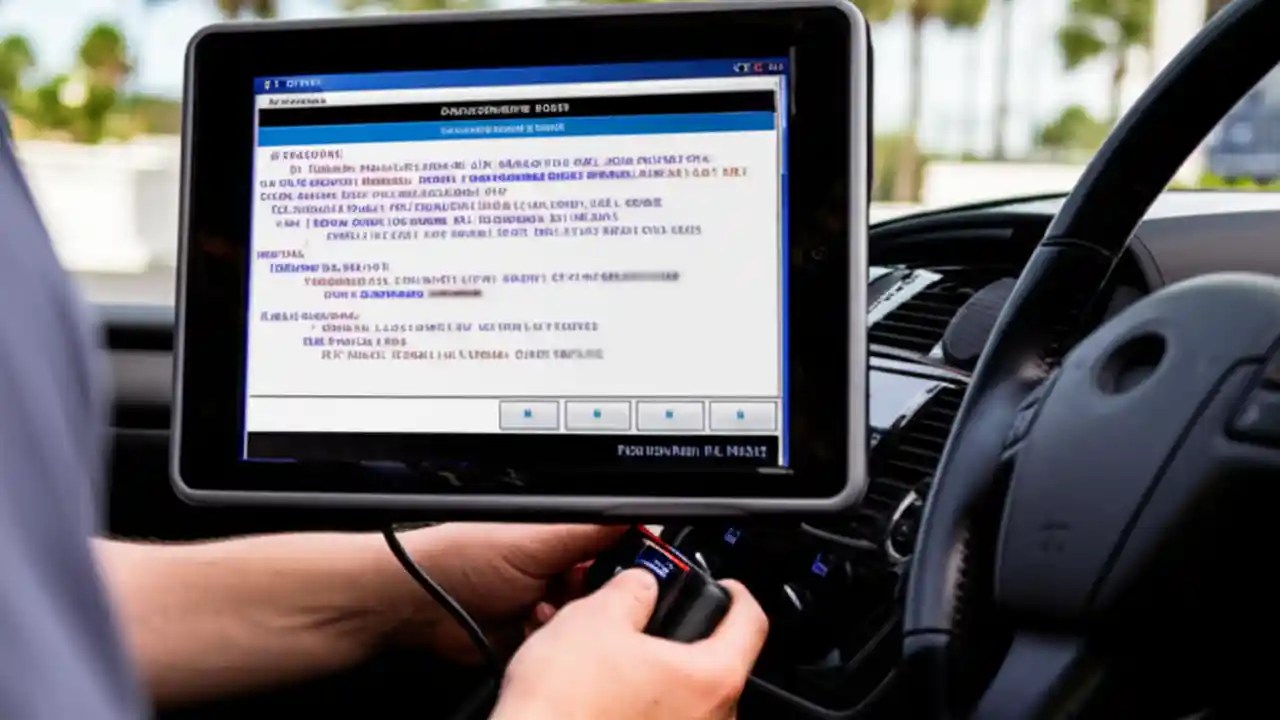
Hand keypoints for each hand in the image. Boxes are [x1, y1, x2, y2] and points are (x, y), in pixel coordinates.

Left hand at [388, 523, 624, 661]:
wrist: (418, 605)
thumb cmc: (465, 557)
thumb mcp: (536, 538)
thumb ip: (589, 530)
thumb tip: (636, 514)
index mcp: (564, 538)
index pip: (618, 546)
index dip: (634, 560)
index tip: (644, 573)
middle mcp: (560, 572)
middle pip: (610, 589)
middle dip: (605, 597)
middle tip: (590, 595)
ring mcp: (548, 609)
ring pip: (591, 623)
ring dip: (578, 623)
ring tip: (549, 610)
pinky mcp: (535, 643)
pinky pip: (566, 651)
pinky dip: (559, 647)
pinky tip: (539, 632)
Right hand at [491, 569, 768, 719]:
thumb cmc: (565, 705)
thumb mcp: (596, 617)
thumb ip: (632, 591)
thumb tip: (640, 585)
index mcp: (711, 680)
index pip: (751, 624)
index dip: (738, 595)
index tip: (727, 588)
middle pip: (716, 665)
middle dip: (683, 640)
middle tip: (652, 623)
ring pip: (685, 700)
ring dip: (658, 677)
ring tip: (617, 662)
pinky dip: (642, 708)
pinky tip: (608, 698)